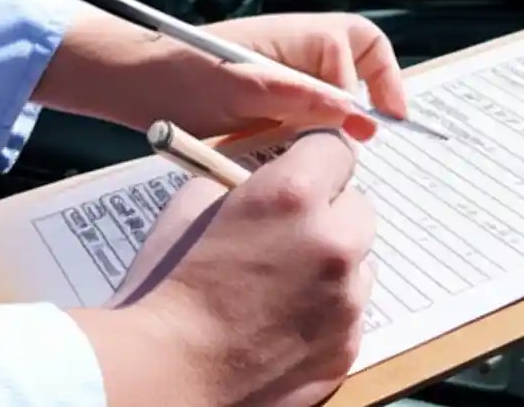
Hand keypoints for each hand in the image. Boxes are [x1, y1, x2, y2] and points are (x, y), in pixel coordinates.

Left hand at [34, 9, 406, 141]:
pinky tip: (308, 149)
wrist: (127, 83)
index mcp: (292, 35)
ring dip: (349, 106)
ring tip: (346, 142)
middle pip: (360, 50)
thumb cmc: (174, 80)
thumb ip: (298, 98)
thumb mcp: (239, 92)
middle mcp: (294, 46)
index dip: (368, 87)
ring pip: (339, 79)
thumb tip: (352, 113)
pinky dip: (321, 123)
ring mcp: (283, 68)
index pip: (356, 48)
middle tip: (381, 126)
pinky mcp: (269, 94)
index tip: (363, 129)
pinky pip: (311, 102)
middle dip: (379, 84)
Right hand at [69, 131, 376, 406]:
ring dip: (333, 263)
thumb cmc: (165, 286)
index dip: (317, 156)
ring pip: (360, 263)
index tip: (305, 167)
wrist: (163, 374)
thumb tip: (258, 177)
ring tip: (283, 284)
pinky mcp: (347, 345)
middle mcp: (333, 241)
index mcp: (294, 195)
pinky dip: (327, 311)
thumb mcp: (191, 205)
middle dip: (329, 212)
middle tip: (289, 231)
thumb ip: (238, 181)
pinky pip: (350, 312)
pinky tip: (284, 322)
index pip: (337, 148)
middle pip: (358, 206)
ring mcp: (347, 299)